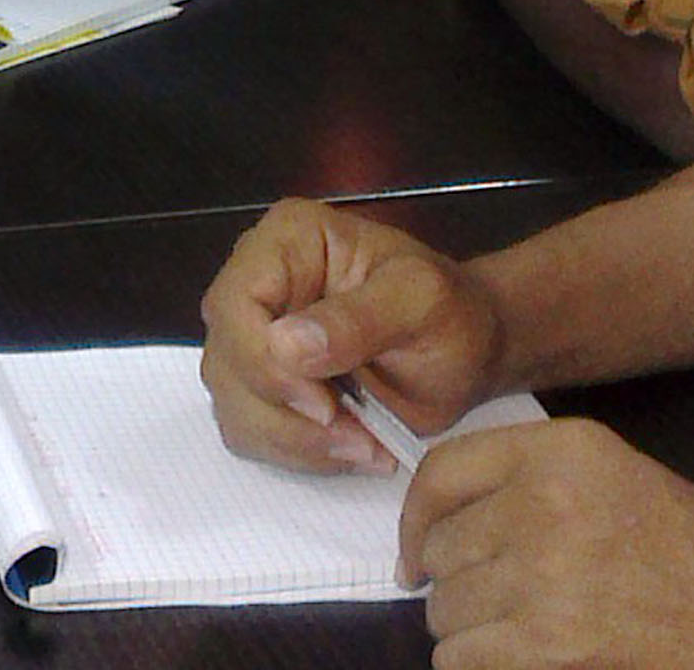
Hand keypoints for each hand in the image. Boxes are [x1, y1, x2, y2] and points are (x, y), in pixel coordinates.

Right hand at [200, 199, 499, 474]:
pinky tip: (351, 446)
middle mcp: (258, 283)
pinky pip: (251, 432)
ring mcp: (254, 337)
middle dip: (288, 415)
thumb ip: (360, 318)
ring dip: (297, 442)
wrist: (467, 353)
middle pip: (226, 361)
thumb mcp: (422, 302)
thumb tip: (285, 345)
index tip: (326, 406)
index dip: (264, 363)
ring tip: (366, 444)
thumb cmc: (452, 313)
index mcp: (287, 240)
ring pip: (232, 405)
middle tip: (359, 437)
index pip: (234, 304)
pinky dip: (299, 453)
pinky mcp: (263, 384)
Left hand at [402, 419, 693, 667]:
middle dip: (455, 581)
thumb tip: (437, 519)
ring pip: (445, 607)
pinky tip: (518, 659)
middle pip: (440, 545)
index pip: (441, 470)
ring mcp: (548, 571)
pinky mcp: (553, 640)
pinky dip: (476, 665)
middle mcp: (548, 499)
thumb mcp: (618, 479)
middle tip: (497, 601)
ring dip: (468, 628)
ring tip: (520, 630)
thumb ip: (533, 480)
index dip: (416, 519)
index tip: (416, 553)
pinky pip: (462, 657)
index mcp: (566, 449)